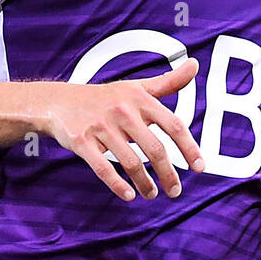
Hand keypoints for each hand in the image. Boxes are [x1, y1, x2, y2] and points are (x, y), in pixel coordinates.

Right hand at [45, 58, 203, 201]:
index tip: (200, 168)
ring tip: (152, 194)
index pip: (174, 125)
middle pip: (155, 148)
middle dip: (169, 174)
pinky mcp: (81, 141)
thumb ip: (168, 82)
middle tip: (175, 191)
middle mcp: (123, 111)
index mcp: (141, 99)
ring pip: (131, 162)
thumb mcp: (137, 87)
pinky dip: (117, 184)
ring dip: (145, 183)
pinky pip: (102, 167)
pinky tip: (129, 195)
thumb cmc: (107, 97)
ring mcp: (101, 126)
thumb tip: (195, 64)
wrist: (60, 102)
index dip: (189, 148)